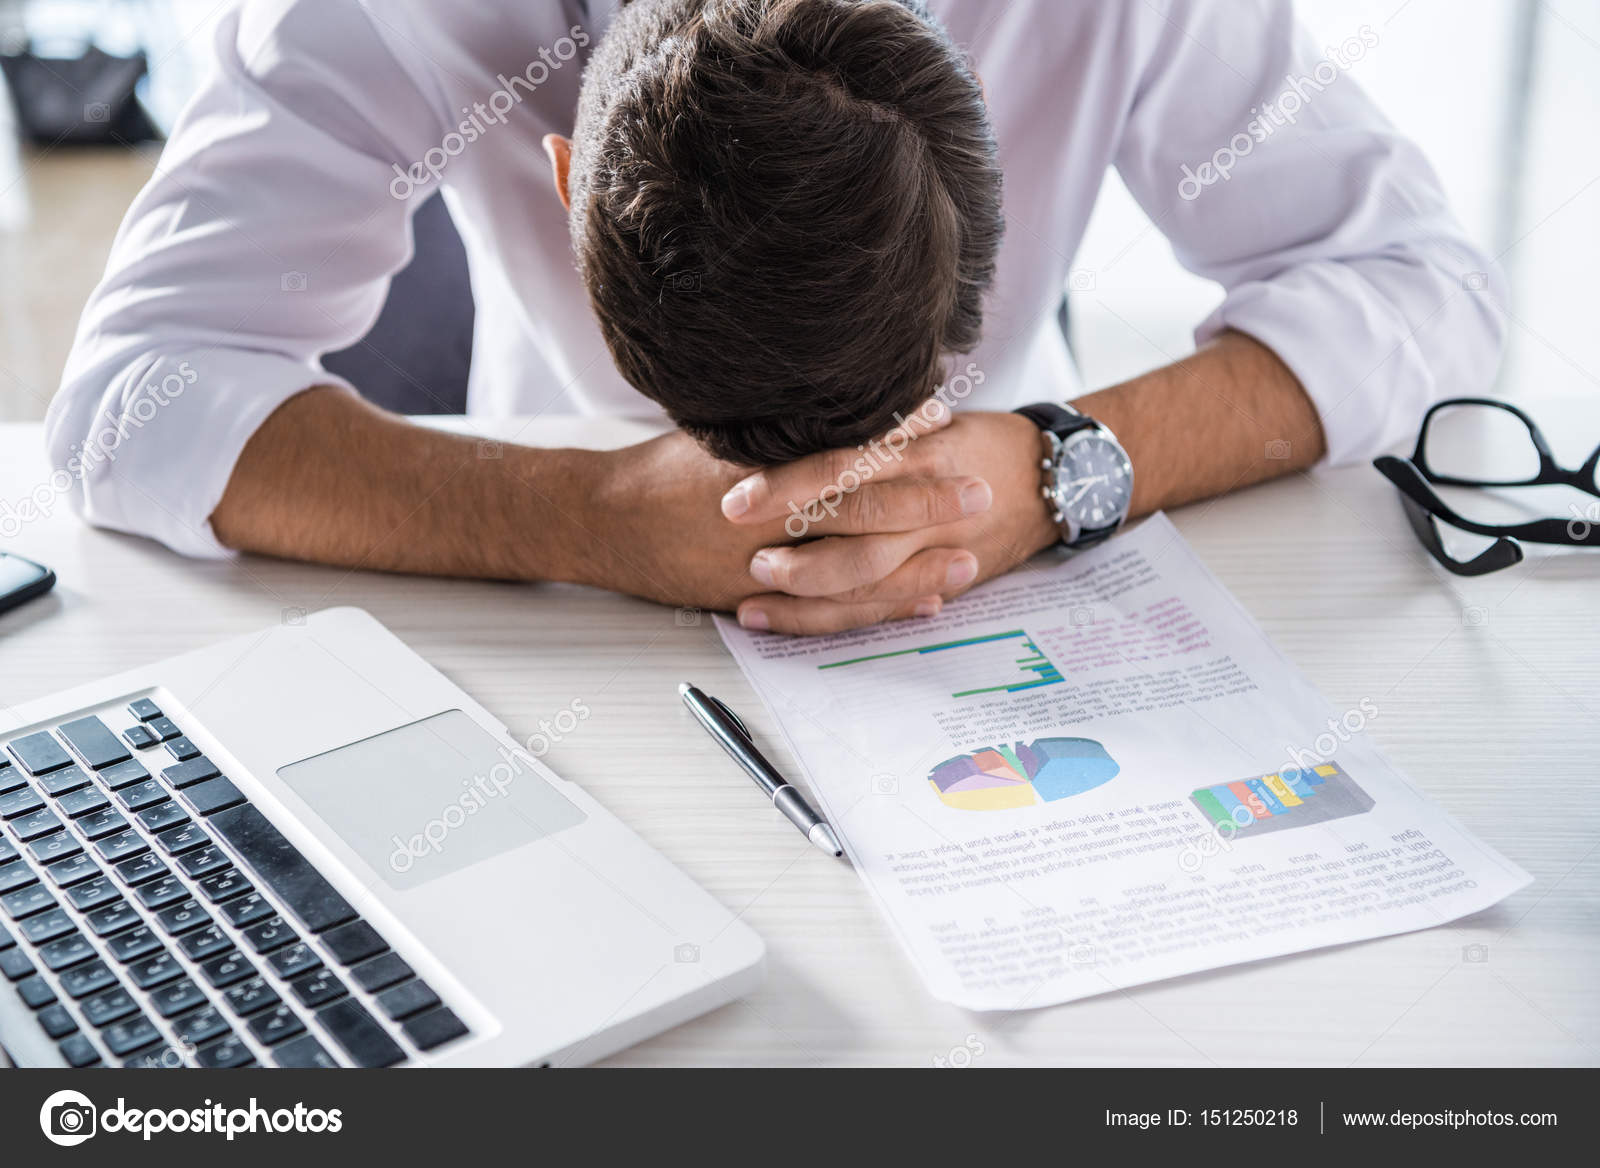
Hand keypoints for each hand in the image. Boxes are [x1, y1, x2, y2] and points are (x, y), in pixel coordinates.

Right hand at [580, 422, 1001, 613]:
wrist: (600, 522)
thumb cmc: (660, 471)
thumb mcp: (716, 432)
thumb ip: (775, 424)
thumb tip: (834, 394)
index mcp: (758, 468)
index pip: (838, 448)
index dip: (894, 436)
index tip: (940, 418)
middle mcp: (764, 520)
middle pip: (857, 512)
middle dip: (924, 503)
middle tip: (980, 491)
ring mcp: (761, 567)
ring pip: (851, 572)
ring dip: (914, 568)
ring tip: (968, 559)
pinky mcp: (756, 601)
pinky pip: (827, 613)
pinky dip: (878, 609)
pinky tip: (921, 603)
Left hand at [721, 410, 1059, 633]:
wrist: (1053, 477)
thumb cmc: (974, 440)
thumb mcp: (926, 418)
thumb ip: (868, 426)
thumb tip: (782, 416)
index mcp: (915, 447)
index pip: (842, 465)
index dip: (786, 485)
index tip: (734, 500)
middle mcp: (926, 496)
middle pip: (853, 527)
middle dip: (795, 549)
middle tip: (746, 560)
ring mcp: (937, 543)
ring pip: (868, 577)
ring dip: (808, 596)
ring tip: (755, 604)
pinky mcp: (944, 576)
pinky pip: (886, 605)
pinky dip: (842, 617)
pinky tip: (795, 620)